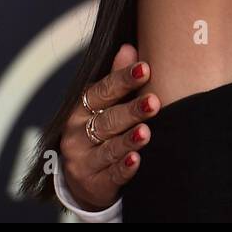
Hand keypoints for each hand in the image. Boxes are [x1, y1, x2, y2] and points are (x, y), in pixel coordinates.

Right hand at [60, 43, 161, 210]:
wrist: (84, 179)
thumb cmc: (100, 130)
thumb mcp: (105, 104)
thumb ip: (117, 78)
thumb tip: (129, 47)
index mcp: (81, 109)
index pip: (102, 91)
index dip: (123, 79)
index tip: (145, 69)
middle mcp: (77, 134)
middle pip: (107, 120)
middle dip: (131, 111)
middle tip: (154, 102)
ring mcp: (83, 161)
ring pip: (108, 148)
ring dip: (128, 140)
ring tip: (146, 132)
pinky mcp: (94, 184)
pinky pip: (111, 175)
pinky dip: (124, 167)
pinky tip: (136, 160)